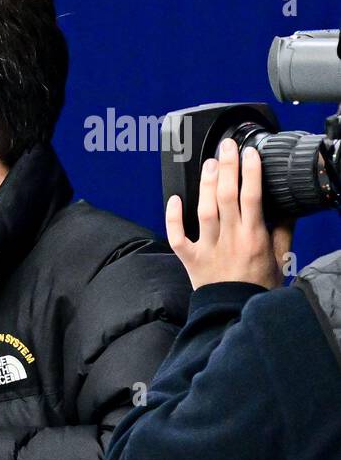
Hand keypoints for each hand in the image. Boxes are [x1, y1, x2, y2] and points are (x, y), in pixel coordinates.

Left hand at [166, 138, 294, 290]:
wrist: (235, 311)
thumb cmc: (257, 284)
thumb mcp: (280, 256)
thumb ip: (282, 230)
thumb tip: (286, 207)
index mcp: (254, 237)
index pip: (252, 197)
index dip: (250, 172)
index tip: (249, 153)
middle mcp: (230, 239)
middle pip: (226, 196)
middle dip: (226, 168)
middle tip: (225, 147)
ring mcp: (207, 248)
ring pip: (203, 211)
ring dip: (205, 184)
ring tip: (208, 164)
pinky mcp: (189, 258)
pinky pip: (177, 236)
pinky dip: (173, 218)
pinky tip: (175, 200)